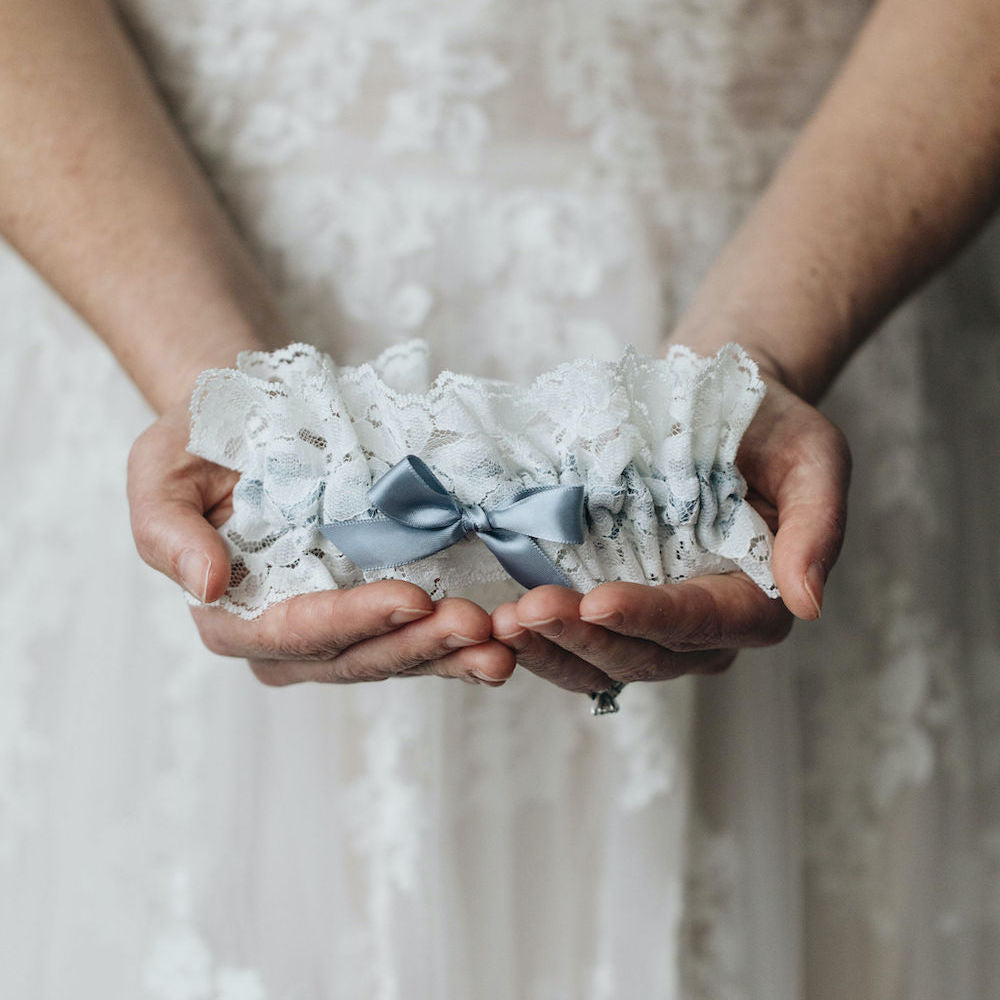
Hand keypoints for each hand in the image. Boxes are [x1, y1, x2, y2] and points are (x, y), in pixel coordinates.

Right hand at [127, 401, 514, 686]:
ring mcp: (334, 634)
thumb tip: (206, 583)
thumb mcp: (159, 472)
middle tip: (478, 627)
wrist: (248, 431)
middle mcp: (283, 641)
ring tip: (501, 645)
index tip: (411, 599)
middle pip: (355, 656)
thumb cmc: (198, 446)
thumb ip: (168, 531)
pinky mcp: (373, 616)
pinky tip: (501, 644)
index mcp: (231, 615)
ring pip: (393, 658)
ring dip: (450, 656)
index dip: (353, 620)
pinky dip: (457, 647)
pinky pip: (414, 640)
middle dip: (418, 645)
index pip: (294, 632)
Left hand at [490, 367, 850, 692]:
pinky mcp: (611, 607)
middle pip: (643, 656)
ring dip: (551, 649)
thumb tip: (809, 602)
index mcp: (755, 601)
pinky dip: (539, 640)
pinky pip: (576, 639)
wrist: (715, 403)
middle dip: (583, 637)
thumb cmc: (768, 426)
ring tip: (502, 624)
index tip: (598, 601)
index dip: (650, 618)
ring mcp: (652, 624)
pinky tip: (498, 624)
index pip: (700, 624)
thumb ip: (817, 525)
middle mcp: (703, 630)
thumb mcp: (813, 456)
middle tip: (528, 611)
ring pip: (601, 661)